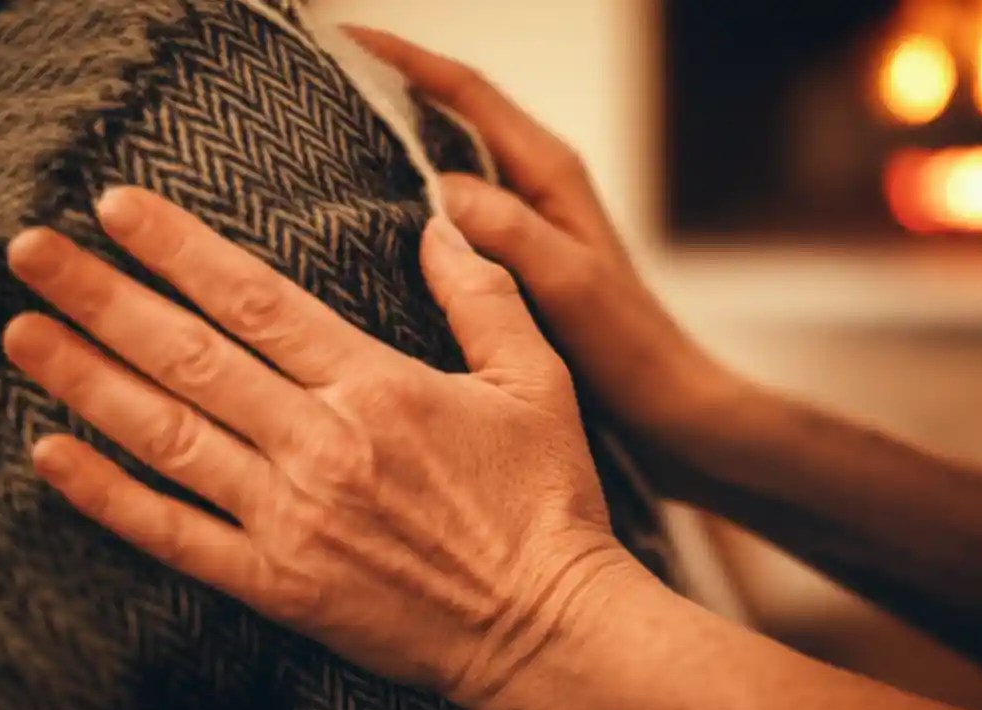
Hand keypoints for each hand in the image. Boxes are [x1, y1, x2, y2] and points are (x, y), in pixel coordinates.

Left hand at [2, 187, 642, 709]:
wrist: (544, 626)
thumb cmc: (546, 502)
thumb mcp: (537, 382)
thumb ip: (483, 297)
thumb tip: (442, 224)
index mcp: (378, 387)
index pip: (256, 299)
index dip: (180, 248)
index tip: (119, 207)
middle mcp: (321, 444)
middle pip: (189, 355)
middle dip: (102, 297)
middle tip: (32, 251)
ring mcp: (291, 517)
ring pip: (166, 435)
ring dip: (86, 379)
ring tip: (23, 333)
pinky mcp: (279, 582)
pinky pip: (174, 536)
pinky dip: (107, 496)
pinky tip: (51, 456)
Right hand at [348, 28, 745, 448]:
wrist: (661, 398)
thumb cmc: (625, 344)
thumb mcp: (567, 281)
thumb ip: (508, 229)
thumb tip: (434, 188)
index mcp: (550, 169)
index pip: (468, 92)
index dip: (405, 59)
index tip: (344, 38)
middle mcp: (536, 179)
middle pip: (453, 111)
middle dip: (391, 85)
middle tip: (320, 80)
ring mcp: (525, 214)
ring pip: (449, 156)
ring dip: (396, 137)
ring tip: (328, 133)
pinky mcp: (515, 250)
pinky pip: (452, 205)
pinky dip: (411, 193)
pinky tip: (371, 212)